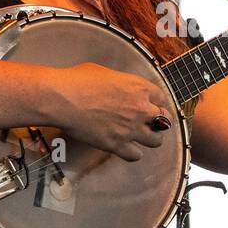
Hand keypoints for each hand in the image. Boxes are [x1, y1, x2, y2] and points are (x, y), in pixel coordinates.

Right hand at [53, 62, 172, 161]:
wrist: (63, 99)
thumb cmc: (78, 81)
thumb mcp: (104, 72)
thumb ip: (119, 83)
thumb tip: (116, 87)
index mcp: (139, 87)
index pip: (162, 98)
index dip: (158, 103)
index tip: (154, 107)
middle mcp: (140, 109)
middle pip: (165, 121)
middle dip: (159, 122)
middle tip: (151, 123)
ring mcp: (130, 129)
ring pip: (156, 141)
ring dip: (150, 139)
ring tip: (141, 137)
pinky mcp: (117, 145)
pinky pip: (136, 155)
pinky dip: (132, 153)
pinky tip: (126, 148)